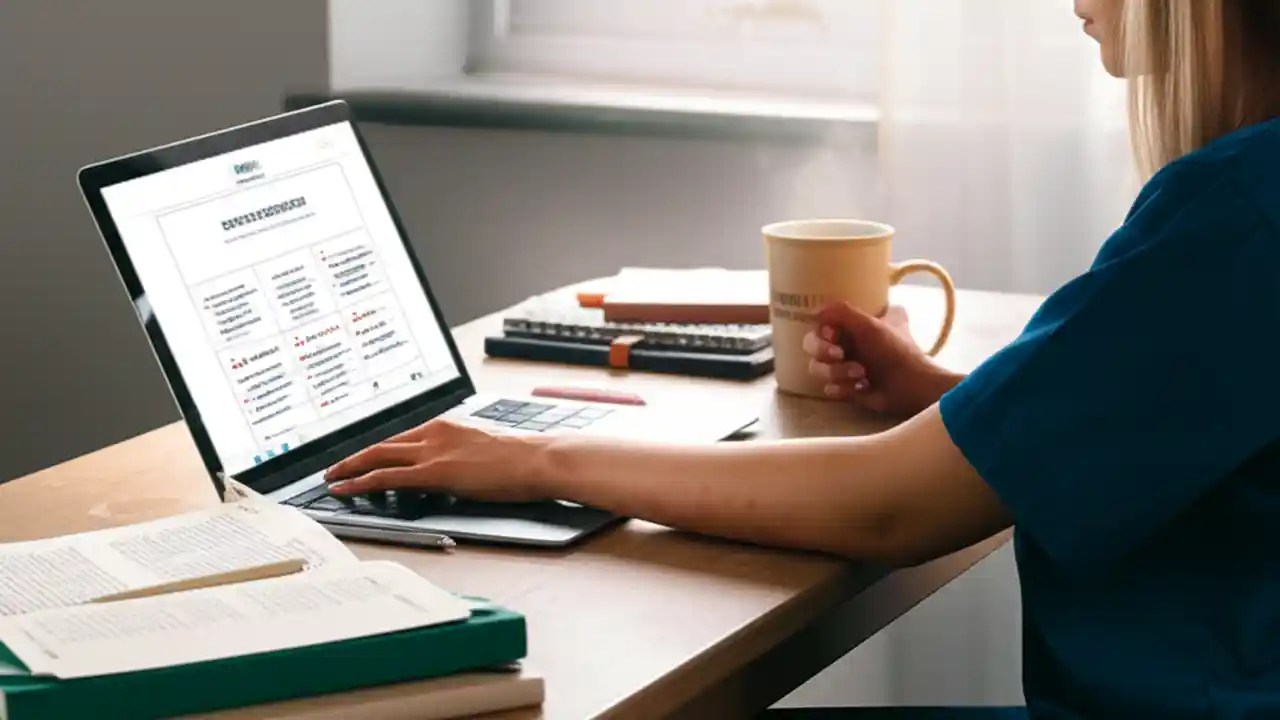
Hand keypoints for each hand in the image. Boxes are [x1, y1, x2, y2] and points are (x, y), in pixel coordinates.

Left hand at [323, 420, 547, 501]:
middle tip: (334, 469)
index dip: (378, 450)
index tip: (365, 458)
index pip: (402, 438)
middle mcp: (434, 432)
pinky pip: (386, 477)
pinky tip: (346, 489)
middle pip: (383, 444)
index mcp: (447, 425)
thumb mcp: (484, 448)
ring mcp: (433, 451)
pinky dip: (361, 483)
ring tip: (331, 481)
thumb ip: (461, 454)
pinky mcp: (434, 471)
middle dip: (354, 458)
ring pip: (378, 457)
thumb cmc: (521, 458)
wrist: (536, 459)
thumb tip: (454, 469)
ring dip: (350, 469)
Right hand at [803, 303, 962, 415]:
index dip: (821, 330)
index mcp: (855, 323)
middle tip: (839, 355)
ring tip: (860, 374)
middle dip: (824, 352)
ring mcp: (846, 365)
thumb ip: (840, 312)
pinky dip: (843, 388)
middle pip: (813, 346)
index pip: (822, 322)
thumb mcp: (869, 324)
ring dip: (837, 372)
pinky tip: (859, 388)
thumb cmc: (894, 350)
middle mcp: (849, 342)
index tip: (831, 334)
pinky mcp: (848, 387)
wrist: (910, 386)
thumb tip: (813, 312)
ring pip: (818, 368)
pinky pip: (828, 387)